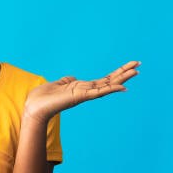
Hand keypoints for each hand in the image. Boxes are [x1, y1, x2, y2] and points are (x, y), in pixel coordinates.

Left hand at [23, 60, 140, 123]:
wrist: (34, 107)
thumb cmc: (43, 97)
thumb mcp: (58, 84)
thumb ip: (66, 81)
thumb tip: (72, 78)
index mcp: (81, 87)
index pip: (103, 80)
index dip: (116, 73)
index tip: (129, 66)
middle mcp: (86, 91)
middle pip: (109, 80)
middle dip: (124, 73)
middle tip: (139, 65)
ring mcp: (84, 94)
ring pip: (107, 85)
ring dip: (122, 78)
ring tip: (136, 71)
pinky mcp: (80, 97)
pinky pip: (98, 92)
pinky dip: (110, 89)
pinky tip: (122, 87)